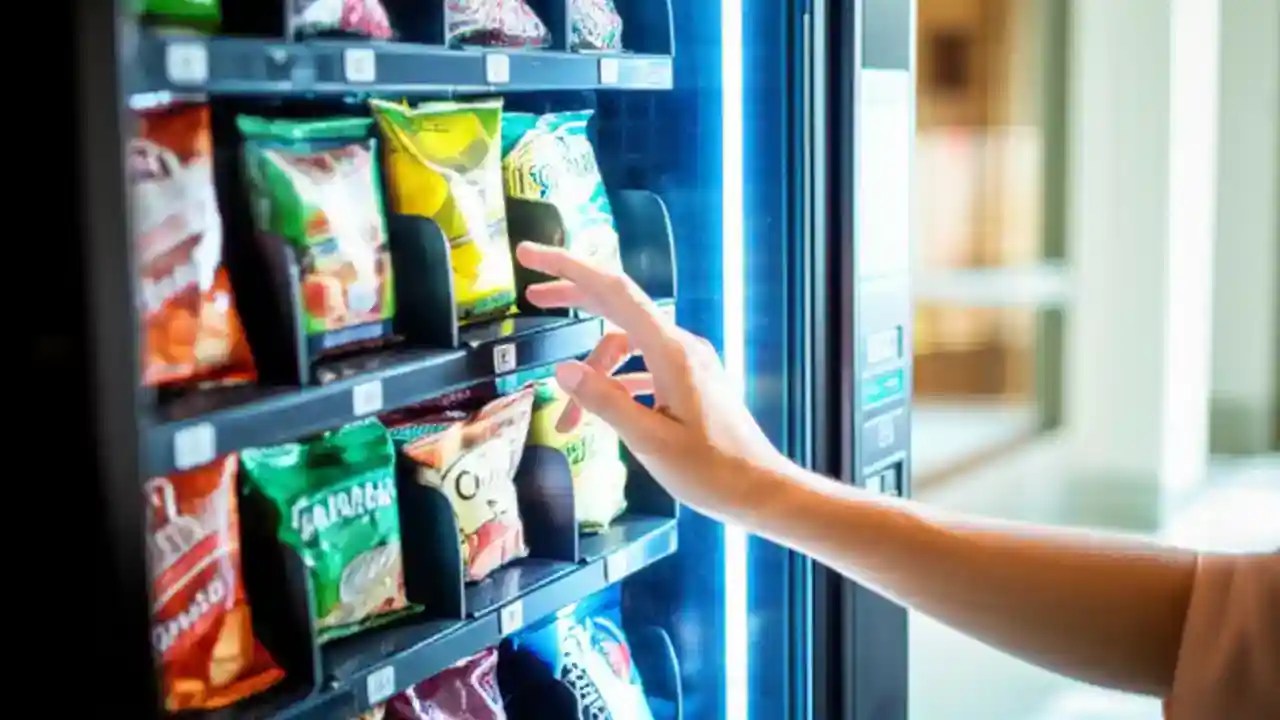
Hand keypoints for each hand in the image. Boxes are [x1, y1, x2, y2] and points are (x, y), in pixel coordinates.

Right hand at [515, 242, 788, 517]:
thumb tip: (562, 369)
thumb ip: (605, 402)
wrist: (761, 490)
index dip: (570, 267)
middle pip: (618, 306)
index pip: (613, 291)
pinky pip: (643, 368)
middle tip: (532, 297)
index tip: (532, 255)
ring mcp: (688, 362)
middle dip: (574, 298)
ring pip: (627, 347)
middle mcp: (680, 346)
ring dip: (593, 372)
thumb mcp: (649, 441)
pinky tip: (600, 411)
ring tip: (567, 417)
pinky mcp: (691, 380)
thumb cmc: (711, 471)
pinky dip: (617, 384)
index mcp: (671, 352)